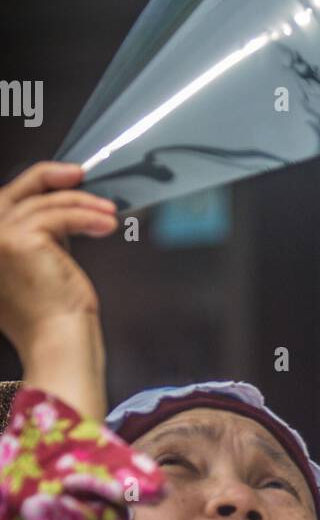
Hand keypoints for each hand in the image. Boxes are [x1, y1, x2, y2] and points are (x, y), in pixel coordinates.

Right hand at [0, 161, 117, 418]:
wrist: (58, 344)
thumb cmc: (52, 319)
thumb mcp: (35, 270)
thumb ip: (35, 242)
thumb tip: (59, 217)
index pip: (4, 206)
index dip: (33, 187)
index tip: (64, 180)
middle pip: (13, 193)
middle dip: (47, 176)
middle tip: (80, 174)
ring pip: (44, 204)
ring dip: (82, 204)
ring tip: (109, 214)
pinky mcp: (18, 241)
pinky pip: (59, 215)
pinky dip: (87, 216)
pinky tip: (106, 224)